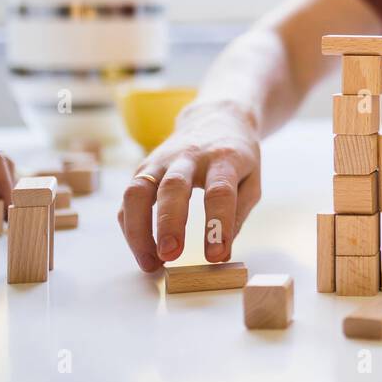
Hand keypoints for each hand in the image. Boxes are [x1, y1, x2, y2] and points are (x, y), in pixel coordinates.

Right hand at [117, 100, 261, 271]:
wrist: (216, 118)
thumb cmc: (237, 156)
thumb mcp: (252, 180)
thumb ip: (238, 214)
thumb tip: (220, 253)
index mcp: (225, 158)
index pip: (220, 191)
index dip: (218, 224)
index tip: (216, 256)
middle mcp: (190, 156)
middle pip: (174, 186)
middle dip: (169, 223)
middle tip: (171, 255)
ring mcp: (162, 160)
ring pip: (138, 190)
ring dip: (139, 229)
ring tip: (150, 263)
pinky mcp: (144, 168)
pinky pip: (129, 199)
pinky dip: (130, 227)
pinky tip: (142, 251)